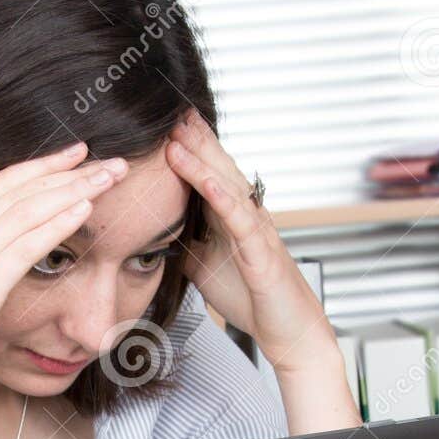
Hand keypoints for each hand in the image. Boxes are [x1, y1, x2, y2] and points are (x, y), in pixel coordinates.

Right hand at [0, 141, 127, 413]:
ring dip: (74, 189)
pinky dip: (57, 224)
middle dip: (70, 171)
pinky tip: (85, 211)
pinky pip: (25, 247)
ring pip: (28, 210)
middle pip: (22, 189)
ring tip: (110, 177)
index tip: (77, 154)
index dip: (43, 165)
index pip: (3, 185)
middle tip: (111, 161)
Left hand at [165, 109, 331, 374]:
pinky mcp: (261, 252)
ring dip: (202, 158)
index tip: (164, 122)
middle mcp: (246, 215)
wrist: (286, 331)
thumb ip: (184, 240)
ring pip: (227, 184)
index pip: (209, 173)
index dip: (189, 147)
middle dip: (195, 138)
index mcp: (231, 217)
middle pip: (218, 167)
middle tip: (171, 108)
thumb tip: (152, 228)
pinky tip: (203, 178)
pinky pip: (239, 218)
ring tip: (178, 133)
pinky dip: (220, 195)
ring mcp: (255, 230)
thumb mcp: (203, 264)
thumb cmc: (250, 296)